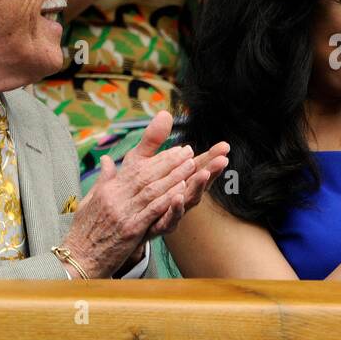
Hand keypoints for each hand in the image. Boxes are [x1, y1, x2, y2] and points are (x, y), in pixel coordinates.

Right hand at [58, 112, 227, 276]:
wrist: (77, 260)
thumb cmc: (84, 233)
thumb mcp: (89, 202)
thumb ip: (103, 180)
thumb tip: (107, 160)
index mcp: (107, 190)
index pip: (135, 169)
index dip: (157, 158)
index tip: (174, 150)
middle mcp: (115, 198)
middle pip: (146, 175)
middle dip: (169, 162)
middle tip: (187, 151)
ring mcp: (123, 213)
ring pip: (152, 189)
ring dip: (174, 176)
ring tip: (191, 165)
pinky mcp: (131, 230)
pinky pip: (153, 210)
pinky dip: (168, 198)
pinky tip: (182, 190)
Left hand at [116, 111, 230, 236]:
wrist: (116, 224)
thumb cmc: (132, 191)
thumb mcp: (140, 161)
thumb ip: (153, 140)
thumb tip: (164, 113)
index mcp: (177, 179)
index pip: (197, 165)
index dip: (210, 156)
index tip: (224, 146)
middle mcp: (178, 195)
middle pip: (198, 182)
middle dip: (211, 170)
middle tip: (223, 159)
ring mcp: (170, 212)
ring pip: (188, 200)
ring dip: (197, 187)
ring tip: (204, 174)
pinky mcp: (158, 226)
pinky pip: (169, 219)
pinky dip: (175, 209)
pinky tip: (178, 197)